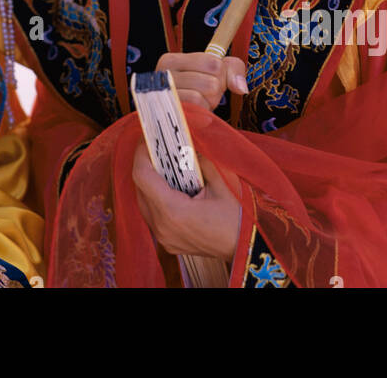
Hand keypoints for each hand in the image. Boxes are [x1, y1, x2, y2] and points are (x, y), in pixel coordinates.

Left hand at [132, 144, 241, 262]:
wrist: (246, 247)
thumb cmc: (237, 218)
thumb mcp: (222, 180)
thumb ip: (200, 158)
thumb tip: (186, 143)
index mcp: (173, 211)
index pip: (142, 176)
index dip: (141, 154)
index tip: (148, 139)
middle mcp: (163, 227)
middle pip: (140, 188)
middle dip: (147, 165)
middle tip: (157, 148)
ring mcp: (164, 237)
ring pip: (144, 202)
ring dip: (150, 182)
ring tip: (163, 166)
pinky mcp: (168, 242)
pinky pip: (153, 215)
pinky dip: (157, 198)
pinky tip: (170, 187)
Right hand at [157, 51, 247, 109]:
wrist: (174, 120)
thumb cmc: (196, 91)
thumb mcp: (215, 72)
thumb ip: (233, 69)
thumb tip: (241, 87)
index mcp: (171, 60)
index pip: (214, 64)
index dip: (221, 76)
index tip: (210, 81)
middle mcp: (163, 76)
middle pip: (211, 83)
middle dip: (215, 93)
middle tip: (205, 96)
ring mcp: (163, 96)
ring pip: (202, 97)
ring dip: (208, 105)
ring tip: (200, 105)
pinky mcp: (168, 114)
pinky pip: (196, 111)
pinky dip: (203, 115)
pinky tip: (197, 115)